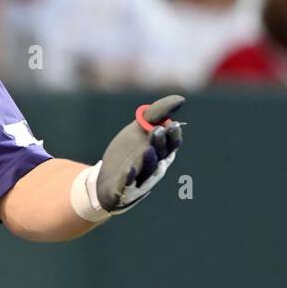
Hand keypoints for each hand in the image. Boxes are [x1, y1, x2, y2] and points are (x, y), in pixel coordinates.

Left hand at [71, 95, 185, 221]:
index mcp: (161, 153)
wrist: (106, 178)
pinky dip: (129, 177)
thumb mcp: (139, 130)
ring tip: (147, 149)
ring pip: (147, 170)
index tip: (171, 124)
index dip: (173, 135)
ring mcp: (140, 179)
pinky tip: (128, 169)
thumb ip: (156, 115)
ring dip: (148, 160)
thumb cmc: (128, 152)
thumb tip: (180, 99)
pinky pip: (128, 183)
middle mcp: (155, 167)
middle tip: (157, 129)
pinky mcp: (124, 188)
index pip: (172, 145)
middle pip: (160, 155)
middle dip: (159, 143)